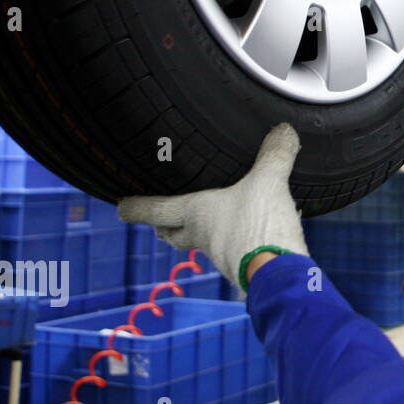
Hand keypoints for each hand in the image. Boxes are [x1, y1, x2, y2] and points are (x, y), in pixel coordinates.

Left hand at [118, 124, 308, 294]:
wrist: (279, 274)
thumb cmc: (260, 225)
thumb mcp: (269, 182)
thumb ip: (274, 155)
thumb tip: (283, 129)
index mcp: (196, 214)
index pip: (156, 210)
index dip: (136, 207)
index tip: (120, 207)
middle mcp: (202, 237)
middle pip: (173, 235)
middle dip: (164, 227)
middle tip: (158, 223)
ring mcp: (222, 257)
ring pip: (202, 246)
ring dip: (201, 235)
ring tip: (214, 222)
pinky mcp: (244, 269)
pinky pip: (234, 253)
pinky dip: (237, 243)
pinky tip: (253, 235)